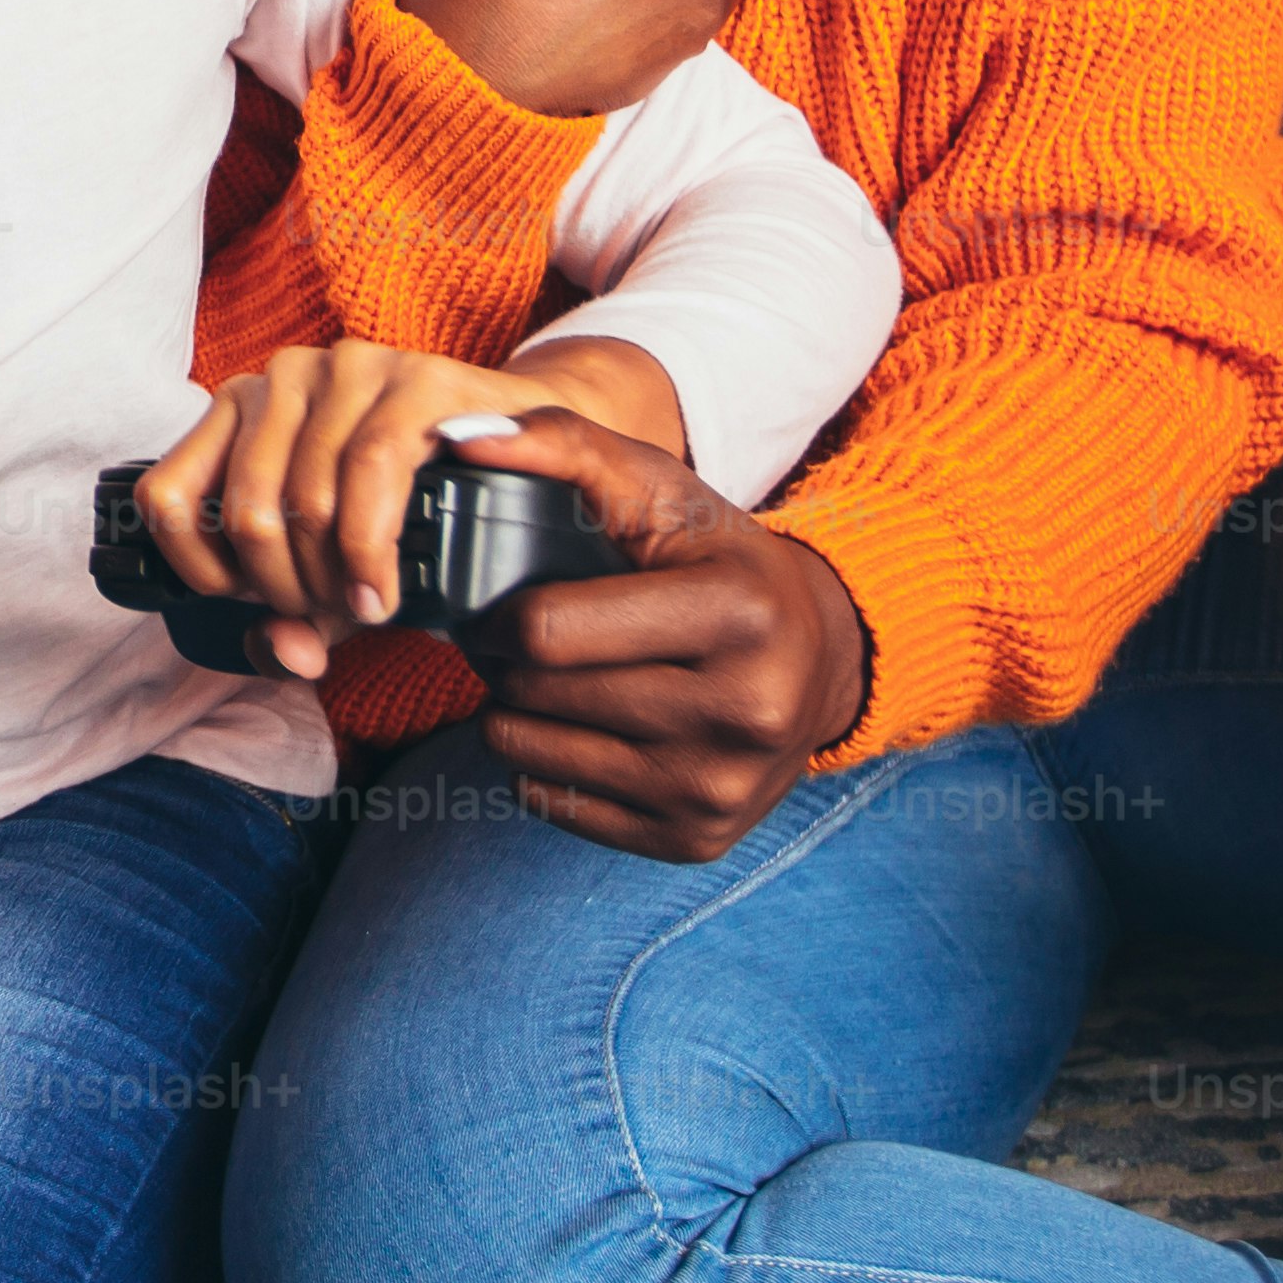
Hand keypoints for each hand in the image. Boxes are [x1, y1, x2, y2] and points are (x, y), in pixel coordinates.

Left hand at [134, 333, 687, 666]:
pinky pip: (371, 472)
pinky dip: (371, 550)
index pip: (163, 499)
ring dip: (334, 580)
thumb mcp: (336, 566)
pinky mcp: (414, 376)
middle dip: (288, 590)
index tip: (258, 606)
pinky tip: (386, 589)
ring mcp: (346, 367)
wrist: (524, 442)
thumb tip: (283, 654)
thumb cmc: (416, 501)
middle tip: (334, 616)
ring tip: (367, 607)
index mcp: (236, 409)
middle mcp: (280, 376)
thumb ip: (296, 613)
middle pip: (244, 513)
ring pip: (304, 500)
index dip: (203, 574)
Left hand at [439, 410, 872, 862]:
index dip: (498, 617)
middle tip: (514, 642)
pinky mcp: (697, 841)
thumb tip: (461, 441)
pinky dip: (545, 764)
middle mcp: (742, 712)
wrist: (822, 660)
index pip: (549, 632)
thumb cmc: (720, 561)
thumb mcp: (660, 489)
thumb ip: (563, 444)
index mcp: (738, 615)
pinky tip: (578, 727)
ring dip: (514, 714)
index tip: (494, 605)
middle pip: (539, 695)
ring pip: (532, 756)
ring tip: (545, 679)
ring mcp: (721, 788)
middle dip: (505, 663)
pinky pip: (557, 806)